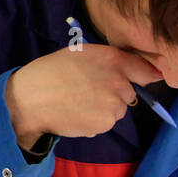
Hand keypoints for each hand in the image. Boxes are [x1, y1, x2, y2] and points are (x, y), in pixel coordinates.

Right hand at [5, 44, 161, 148]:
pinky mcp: (105, 123)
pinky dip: (94, 120)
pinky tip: (76, 113)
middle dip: (115, 93)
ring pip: (118, 109)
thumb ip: (111, 59)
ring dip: (104, 108)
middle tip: (88, 90)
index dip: (146, 74)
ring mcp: (114, 104)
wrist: (30, 99)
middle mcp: (119, 81)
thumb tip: (142, 71)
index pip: (146, 69)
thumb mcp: (82, 53)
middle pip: (130, 92)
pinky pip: (105, 122)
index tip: (145, 78)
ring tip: (78, 102)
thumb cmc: (51, 71)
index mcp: (113, 59)